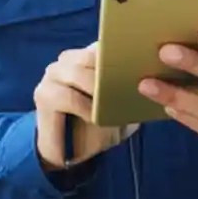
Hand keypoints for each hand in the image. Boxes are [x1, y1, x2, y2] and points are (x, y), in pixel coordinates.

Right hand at [34, 43, 139, 170]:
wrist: (69, 153)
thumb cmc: (98, 128)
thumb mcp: (120, 108)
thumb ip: (129, 90)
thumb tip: (154, 79)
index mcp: (87, 58)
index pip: (106, 45)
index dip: (124, 51)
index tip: (144, 59)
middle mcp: (67, 60)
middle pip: (91, 56)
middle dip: (113, 70)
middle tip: (134, 85)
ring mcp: (52, 76)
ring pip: (79, 73)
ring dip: (100, 89)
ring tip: (116, 104)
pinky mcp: (43, 95)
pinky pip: (70, 97)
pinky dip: (87, 109)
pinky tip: (98, 120)